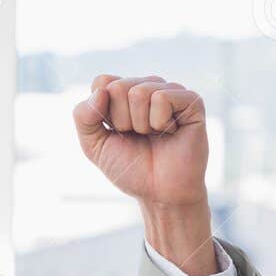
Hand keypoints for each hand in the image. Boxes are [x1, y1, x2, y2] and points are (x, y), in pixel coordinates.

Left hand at [72, 75, 215, 275]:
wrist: (160, 193)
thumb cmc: (131, 168)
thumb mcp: (94, 145)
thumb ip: (83, 117)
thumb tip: (101, 90)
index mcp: (125, 93)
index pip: (102, 82)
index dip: (103, 113)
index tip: (116, 132)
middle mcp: (148, 87)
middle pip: (118, 87)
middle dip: (121, 121)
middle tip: (138, 137)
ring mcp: (171, 91)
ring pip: (139, 92)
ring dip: (141, 124)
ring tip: (154, 136)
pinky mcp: (191, 101)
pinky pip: (162, 98)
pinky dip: (160, 122)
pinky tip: (171, 132)